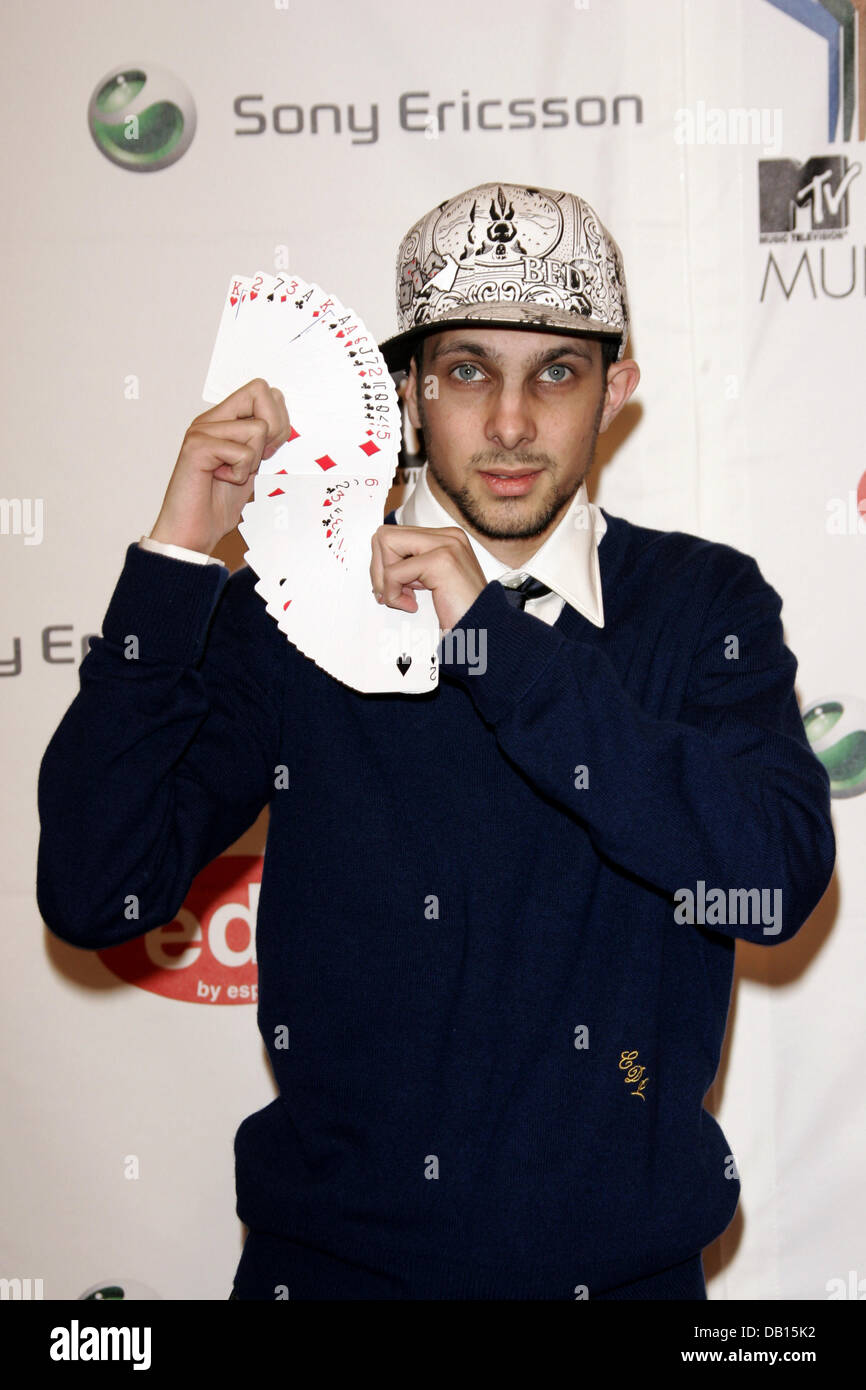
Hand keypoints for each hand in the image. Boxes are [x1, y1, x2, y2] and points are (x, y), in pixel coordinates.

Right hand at [149, 378, 289, 554]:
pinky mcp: (196, 448)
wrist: (190, 533)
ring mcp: (201, 431)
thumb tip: (285, 425)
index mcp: (222, 421)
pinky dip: (239, 474)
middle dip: (273, 428)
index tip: (267, 450)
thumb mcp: (249, 467)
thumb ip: (261, 443)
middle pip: (261, 390)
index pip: (263, 391)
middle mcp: (210, 420)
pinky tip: (220, 481)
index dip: (278, 419)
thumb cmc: (215, 505)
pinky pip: (242, 452)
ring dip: (252, 461)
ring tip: (229, 474)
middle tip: (255, 458)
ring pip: (257, 428)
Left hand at [369, 524, 486, 632]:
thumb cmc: (460, 612)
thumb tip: (379, 564)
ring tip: (405, 598)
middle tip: (393, 593)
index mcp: (445, 537)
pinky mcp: (441, 561)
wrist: (484, 631)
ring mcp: (446, 545)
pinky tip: (412, 605)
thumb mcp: (431, 581)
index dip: (384, 563)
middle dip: (379, 569)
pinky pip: (394, 572)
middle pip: (385, 535)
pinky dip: (394, 594)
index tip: (395, 587)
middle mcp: (447, 535)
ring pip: (386, 546)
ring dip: (385, 580)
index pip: (394, 534)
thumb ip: (411, 566)